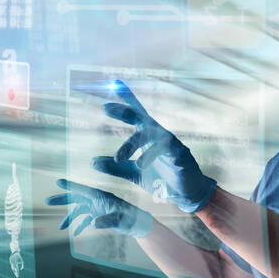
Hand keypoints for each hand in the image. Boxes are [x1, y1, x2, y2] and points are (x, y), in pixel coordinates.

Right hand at [46, 179, 152, 238]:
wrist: (138, 225)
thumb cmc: (132, 219)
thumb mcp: (120, 219)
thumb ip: (107, 220)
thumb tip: (93, 223)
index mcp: (103, 197)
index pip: (84, 189)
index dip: (71, 186)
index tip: (58, 181)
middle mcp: (99, 200)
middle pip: (77, 197)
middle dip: (63, 199)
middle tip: (48, 201)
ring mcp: (98, 208)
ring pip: (79, 209)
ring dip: (69, 217)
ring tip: (61, 227)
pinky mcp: (100, 215)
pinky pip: (85, 219)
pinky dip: (80, 225)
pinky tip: (75, 233)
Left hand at [90, 80, 215, 212]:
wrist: (186, 194)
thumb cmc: (162, 179)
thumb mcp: (133, 173)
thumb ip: (115, 167)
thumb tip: (92, 161)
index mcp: (148, 137)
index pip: (136, 114)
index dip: (127, 99)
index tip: (115, 83)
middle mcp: (159, 136)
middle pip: (142, 117)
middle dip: (125, 111)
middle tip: (106, 107)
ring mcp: (171, 144)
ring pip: (151, 134)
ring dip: (132, 144)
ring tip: (118, 158)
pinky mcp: (181, 154)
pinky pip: (166, 149)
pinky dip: (151, 154)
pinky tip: (139, 164)